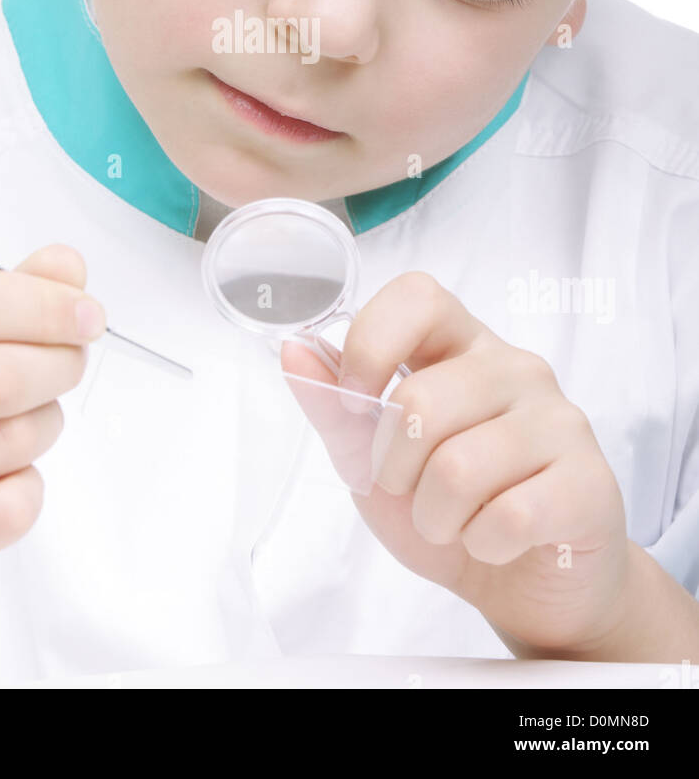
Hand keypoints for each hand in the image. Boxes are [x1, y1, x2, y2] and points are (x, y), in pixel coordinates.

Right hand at [0, 245, 104, 599]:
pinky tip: (3, 472)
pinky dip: (28, 485)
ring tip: (27, 416)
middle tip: (69, 358)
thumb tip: (66, 269)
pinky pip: (7, 511)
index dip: (40, 304)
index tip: (85, 312)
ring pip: (11, 442)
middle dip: (59, 362)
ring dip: (45, 421)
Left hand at [281, 270, 629, 655]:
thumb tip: (293, 348)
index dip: (373, 342)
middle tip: (414, 492)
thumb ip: (335, 407)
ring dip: (437, 516)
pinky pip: (509, 515)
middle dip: (394, 469)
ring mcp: (560, 420)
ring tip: (456, 522)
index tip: (356, 401)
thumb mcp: (373, 461)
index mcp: (462, 346)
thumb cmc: (449, 510)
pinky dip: (483, 543)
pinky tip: (497, 540)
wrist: (527, 589)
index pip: (419, 296)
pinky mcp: (591, 481)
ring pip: (459, 466)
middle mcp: (516, 368)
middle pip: (422, 401)